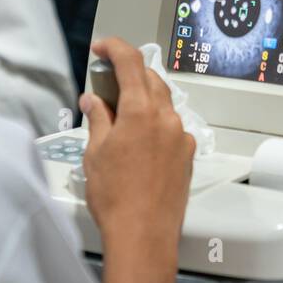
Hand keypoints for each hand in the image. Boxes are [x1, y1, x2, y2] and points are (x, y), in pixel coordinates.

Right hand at [81, 38, 194, 282]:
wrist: (144, 235)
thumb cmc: (115, 197)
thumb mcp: (95, 153)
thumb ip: (98, 119)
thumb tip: (94, 100)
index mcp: (142, 111)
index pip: (131, 62)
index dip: (115, 48)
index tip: (101, 47)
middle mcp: (167, 117)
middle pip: (150, 79)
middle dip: (129, 73)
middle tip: (106, 80)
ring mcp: (181, 135)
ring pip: (163, 102)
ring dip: (143, 98)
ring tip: (119, 113)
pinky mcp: (188, 154)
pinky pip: (171, 126)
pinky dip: (155, 122)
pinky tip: (138, 139)